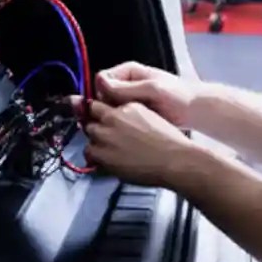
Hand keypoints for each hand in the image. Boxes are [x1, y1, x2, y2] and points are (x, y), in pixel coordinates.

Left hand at [82, 99, 203, 187]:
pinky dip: (95, 156)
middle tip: (105, 134)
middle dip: (94, 123)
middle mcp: (112, 118)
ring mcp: (105, 136)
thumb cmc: (168, 141)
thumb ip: (130, 113)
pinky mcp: (102, 155)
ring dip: (95, 139)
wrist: (173, 160)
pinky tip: (108, 158)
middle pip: (90, 116)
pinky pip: (89, 153)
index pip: (99, 102)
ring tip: (110, 148)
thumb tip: (121, 116)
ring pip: (89, 134)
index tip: (93, 112)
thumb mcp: (149, 116)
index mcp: (125, 106)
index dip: (95, 108)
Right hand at [88, 62, 197, 127]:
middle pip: (102, 95)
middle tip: (117, 119)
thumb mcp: (151, 89)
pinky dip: (120, 124)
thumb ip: (126, 87)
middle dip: (106, 107)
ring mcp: (127, 99)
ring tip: (124, 125)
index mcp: (127, 71)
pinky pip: (118, 118)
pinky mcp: (132, 113)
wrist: (194, 110)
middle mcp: (124, 83)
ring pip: (109, 108)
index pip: (101, 79)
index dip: (101, 92)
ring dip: (112, 117)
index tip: (110, 105)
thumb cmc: (177, 95)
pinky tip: (127, 131)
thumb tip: (99, 82)